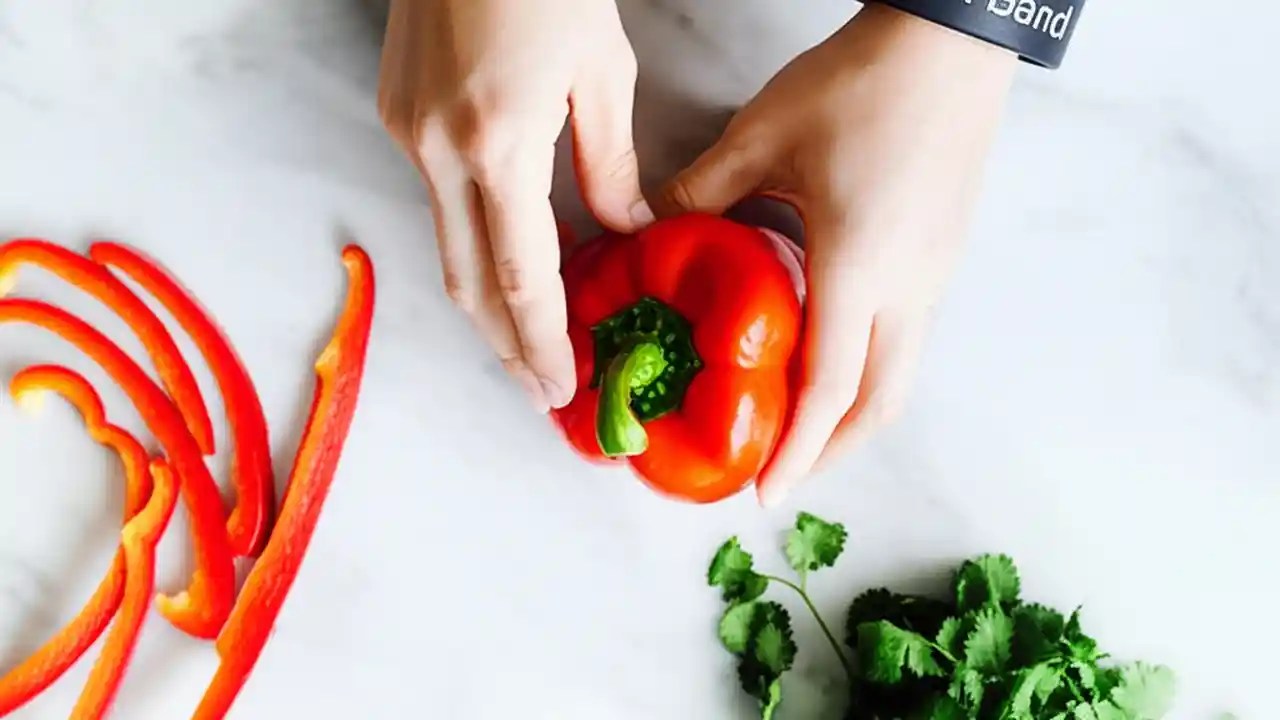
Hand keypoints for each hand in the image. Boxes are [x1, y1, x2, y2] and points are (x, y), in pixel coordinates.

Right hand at [378, 0, 651, 411]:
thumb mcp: (603, 71)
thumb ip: (608, 165)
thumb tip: (619, 232)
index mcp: (496, 142)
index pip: (518, 274)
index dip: (541, 341)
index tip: (560, 386)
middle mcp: (436, 149)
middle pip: (465, 281)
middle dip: (505, 344)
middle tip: (543, 386)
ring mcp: (406, 132)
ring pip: (445, 246)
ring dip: (487, 298)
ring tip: (532, 336)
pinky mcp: (396, 114)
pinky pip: (437, 199)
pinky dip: (473, 239)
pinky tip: (509, 254)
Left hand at [658, 5, 1016, 504]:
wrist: (949, 42)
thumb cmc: (861, 85)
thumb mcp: (762, 135)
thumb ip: (700, 192)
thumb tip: (652, 226)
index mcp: (860, 268)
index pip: (828, 388)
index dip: (795, 451)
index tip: (764, 494)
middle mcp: (908, 287)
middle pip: (880, 402)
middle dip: (833, 450)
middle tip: (784, 471)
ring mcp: (935, 273)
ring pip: (901, 372)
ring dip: (854, 411)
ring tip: (803, 421)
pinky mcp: (943, 252)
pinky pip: (908, 333)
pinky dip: (869, 364)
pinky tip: (830, 345)